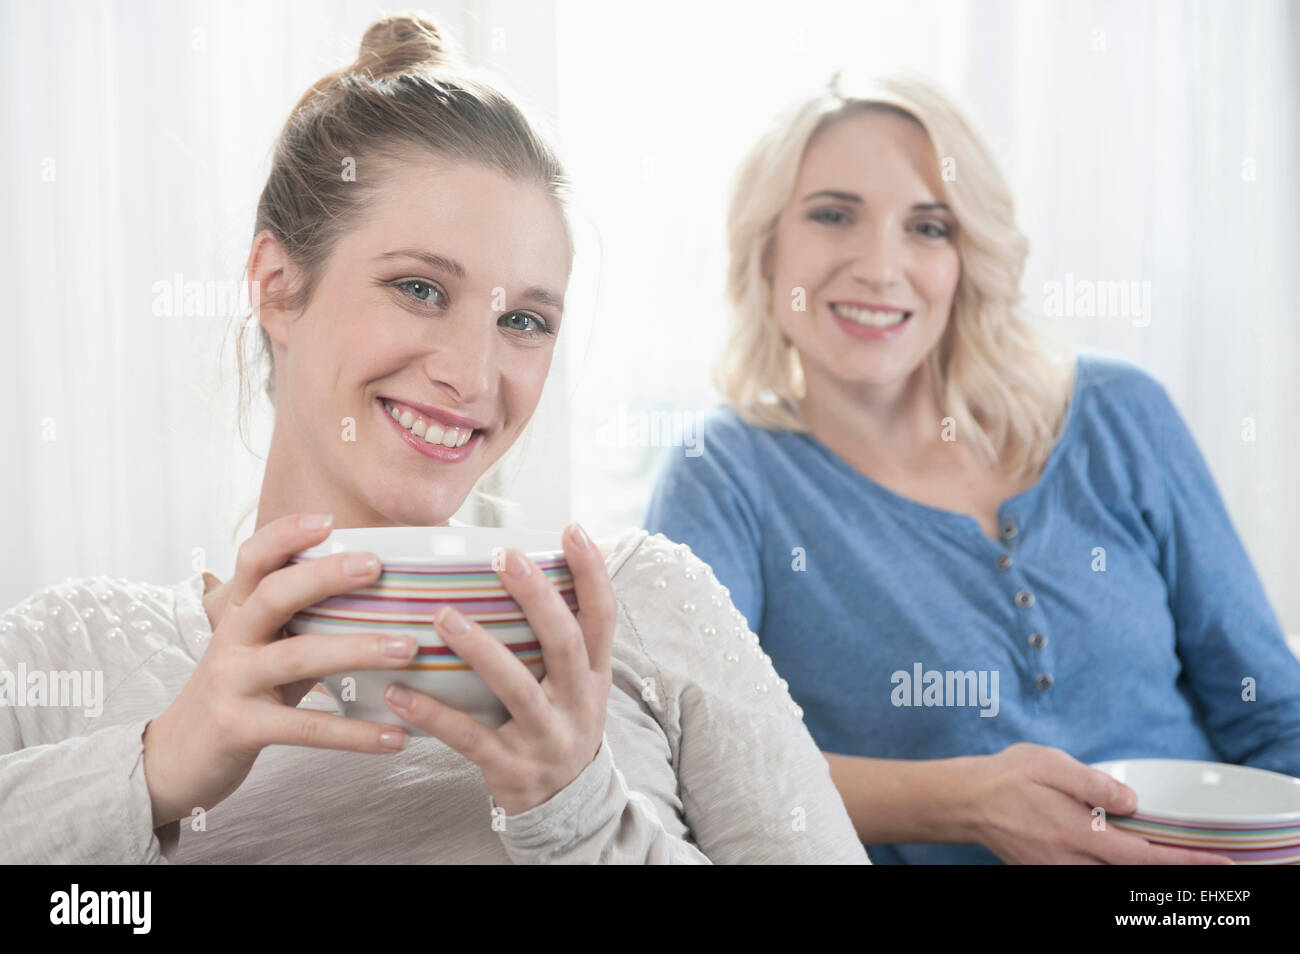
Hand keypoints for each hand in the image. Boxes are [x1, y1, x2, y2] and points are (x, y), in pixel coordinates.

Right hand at [143, 513, 419, 827]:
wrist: (177, 759)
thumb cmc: (241, 692)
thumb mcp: (265, 648)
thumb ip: (306, 622)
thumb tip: (383, 598)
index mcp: (238, 612)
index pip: (253, 559)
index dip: (286, 534)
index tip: (329, 520)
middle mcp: (231, 640)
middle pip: (273, 595)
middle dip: (324, 576)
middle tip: (376, 566)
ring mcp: (232, 683)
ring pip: (295, 658)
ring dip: (356, 650)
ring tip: (408, 649)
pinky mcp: (240, 729)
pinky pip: (304, 728)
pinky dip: (353, 733)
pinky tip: (394, 737)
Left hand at [382, 522, 615, 814]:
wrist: (566, 802)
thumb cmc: (559, 718)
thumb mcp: (578, 679)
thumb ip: (562, 631)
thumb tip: (536, 561)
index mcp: (595, 672)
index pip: (603, 614)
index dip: (592, 572)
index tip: (572, 529)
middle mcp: (579, 701)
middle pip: (565, 643)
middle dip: (538, 598)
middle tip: (505, 557)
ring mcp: (547, 736)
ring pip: (517, 688)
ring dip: (480, 649)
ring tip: (442, 616)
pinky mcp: (511, 766)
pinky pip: (469, 737)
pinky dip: (433, 714)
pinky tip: (399, 691)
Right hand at [965, 742, 1233, 863]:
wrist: (963, 802)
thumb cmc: (1005, 778)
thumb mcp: (1049, 764)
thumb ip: (1093, 784)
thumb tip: (1132, 802)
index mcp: (1076, 834)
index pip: (1144, 857)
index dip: (1186, 863)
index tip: (1221, 864)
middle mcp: (1071, 861)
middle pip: (1134, 876)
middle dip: (1172, 870)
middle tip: (1208, 861)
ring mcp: (1059, 871)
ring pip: (1112, 879)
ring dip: (1144, 871)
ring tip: (1170, 855)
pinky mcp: (1049, 871)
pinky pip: (1090, 874)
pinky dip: (1116, 868)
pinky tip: (1124, 854)